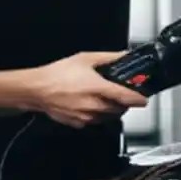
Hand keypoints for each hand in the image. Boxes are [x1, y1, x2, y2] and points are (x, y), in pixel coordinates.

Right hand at [31, 51, 147, 127]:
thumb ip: (108, 58)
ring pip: (109, 117)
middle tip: (118, 93)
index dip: (139, 99)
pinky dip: (97, 115)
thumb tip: (124, 56)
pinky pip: (95, 122)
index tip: (143, 98)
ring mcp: (87, 117)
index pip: (127, 98)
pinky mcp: (79, 124)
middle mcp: (95, 106)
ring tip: (103, 97)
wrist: (36, 90)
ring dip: (111, 109)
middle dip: (123, 102)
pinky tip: (89, 103)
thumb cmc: (58, 74)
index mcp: (99, 88)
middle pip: (120, 109)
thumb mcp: (85, 59)